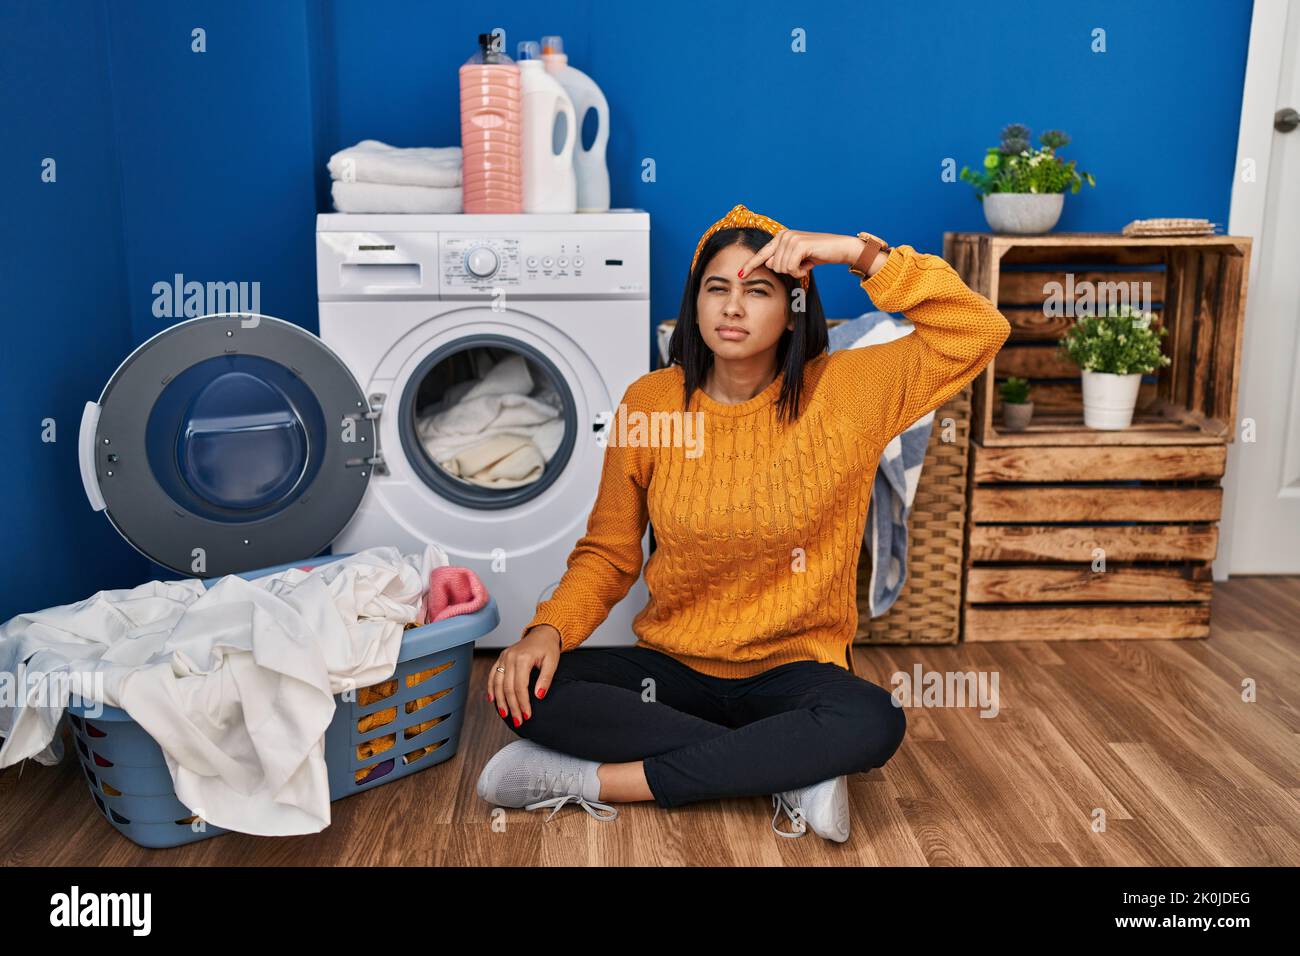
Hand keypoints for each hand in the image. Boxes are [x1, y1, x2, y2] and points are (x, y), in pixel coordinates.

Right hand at [487, 624, 561, 726]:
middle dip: (512, 706)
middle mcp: (510, 657)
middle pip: (508, 687)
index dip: (523, 703)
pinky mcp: (501, 658)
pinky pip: (493, 675)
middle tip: (518, 720)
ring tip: (505, 715)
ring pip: (497, 683)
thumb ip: (546, 679)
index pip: (520, 686)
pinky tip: (492, 700)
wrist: (542, 633)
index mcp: (523, 658)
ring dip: (500, 701)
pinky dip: (491, 688)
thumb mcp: (553, 662)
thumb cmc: (548, 647)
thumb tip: (539, 696)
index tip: (527, 715)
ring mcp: (503, 657)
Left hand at [737, 231, 866, 280]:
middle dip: (787, 270)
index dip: (751, 265)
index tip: (741, 274)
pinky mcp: (799, 245)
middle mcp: (784, 235)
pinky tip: (809, 264)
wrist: (840, 248)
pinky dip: (800, 271)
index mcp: (781, 238)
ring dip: (795, 271)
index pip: (762, 254)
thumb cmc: (819, 254)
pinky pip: (791, 268)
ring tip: (806, 262)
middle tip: (802, 264)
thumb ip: (781, 259)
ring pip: (781, 268)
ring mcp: (791, 238)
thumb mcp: (797, 257)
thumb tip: (768, 263)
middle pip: (772, 266)